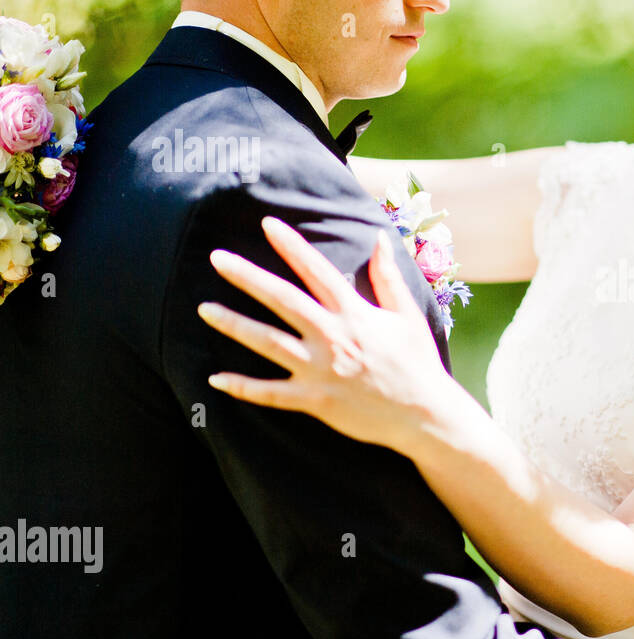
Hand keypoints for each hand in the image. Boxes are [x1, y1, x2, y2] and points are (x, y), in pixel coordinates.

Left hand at [197, 216, 456, 452]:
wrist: (425, 414)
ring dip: (234, 324)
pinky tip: (216, 378)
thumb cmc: (418, 362)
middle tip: (217, 258)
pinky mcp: (315, 401)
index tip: (267, 223)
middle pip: (282, 300)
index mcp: (355, 313)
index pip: (318, 271)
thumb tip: (379, 238)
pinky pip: (270, 394)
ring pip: (268, 343)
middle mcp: (333, 337)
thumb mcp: (408, 314)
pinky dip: (243, 387)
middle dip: (247, 277)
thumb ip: (388, 277)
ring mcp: (321, 370)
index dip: (292, 246)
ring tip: (204, 310)